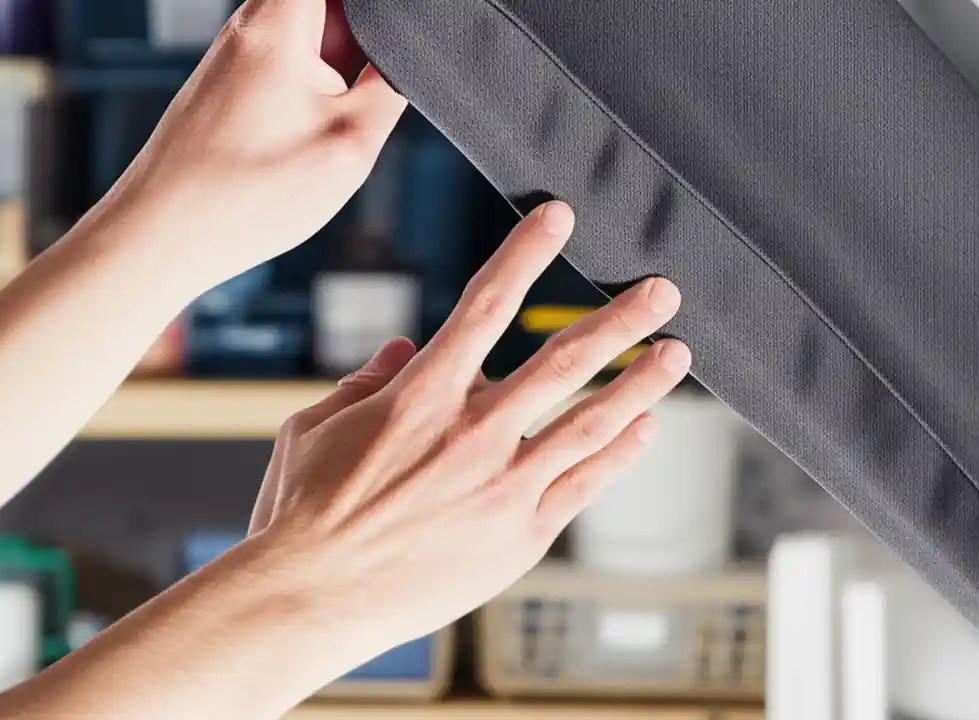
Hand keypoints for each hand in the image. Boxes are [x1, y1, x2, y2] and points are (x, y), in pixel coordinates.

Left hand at [107, 0, 404, 281]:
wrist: (163, 236)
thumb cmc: (246, 195)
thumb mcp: (353, 140)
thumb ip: (391, 86)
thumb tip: (407, 60)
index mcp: (280, 19)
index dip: (377, 15)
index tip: (377, 65)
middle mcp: (250, 27)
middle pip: (334, 12)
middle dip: (361, 52)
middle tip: (356, 103)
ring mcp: (235, 59)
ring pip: (314, 48)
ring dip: (336, 85)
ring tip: (321, 135)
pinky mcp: (227, 90)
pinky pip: (289, 79)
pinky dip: (308, 108)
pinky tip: (296, 151)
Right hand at [248, 202, 691, 663]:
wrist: (308, 599)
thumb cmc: (303, 512)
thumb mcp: (313, 426)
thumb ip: (364, 381)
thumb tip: (402, 350)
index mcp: (420, 395)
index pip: (485, 304)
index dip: (525, 253)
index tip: (558, 217)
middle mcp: (473, 432)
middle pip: (566, 358)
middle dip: (622, 319)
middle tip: (662, 292)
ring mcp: (503, 485)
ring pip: (591, 421)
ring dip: (641, 383)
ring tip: (676, 354)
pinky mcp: (520, 535)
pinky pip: (584, 484)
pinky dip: (620, 452)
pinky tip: (647, 429)